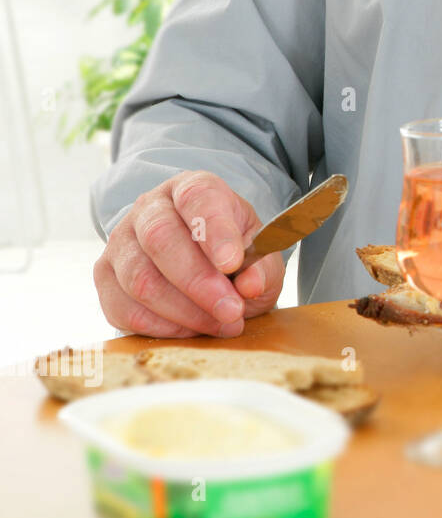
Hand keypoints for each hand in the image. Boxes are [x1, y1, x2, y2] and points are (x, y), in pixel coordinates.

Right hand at [94, 171, 283, 336]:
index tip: (232, 262)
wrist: (201, 259)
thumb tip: (250, 285)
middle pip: (160, 239)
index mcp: (191, 188)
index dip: (214, 231)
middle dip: (198, 282)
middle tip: (232, 310)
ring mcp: (121, 242)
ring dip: (184, 311)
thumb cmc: (232, 251)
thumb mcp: (260, 253)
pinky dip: (162, 327)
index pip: (197, 197)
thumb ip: (261, 267)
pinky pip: (123, 309)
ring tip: (222, 324)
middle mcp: (149, 208)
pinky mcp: (105, 277)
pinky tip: (192, 329)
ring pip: (140, 279)